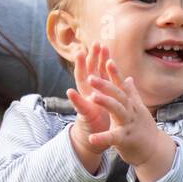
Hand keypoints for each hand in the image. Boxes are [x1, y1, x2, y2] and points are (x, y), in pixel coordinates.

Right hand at [66, 42, 112, 170]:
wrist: (96, 138)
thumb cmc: (103, 118)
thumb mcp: (108, 99)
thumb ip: (110, 83)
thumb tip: (112, 68)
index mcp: (97, 89)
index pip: (97, 70)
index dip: (99, 57)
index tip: (101, 43)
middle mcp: (89, 92)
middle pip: (89, 71)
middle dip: (91, 57)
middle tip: (93, 43)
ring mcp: (85, 101)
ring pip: (82, 83)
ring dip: (80, 69)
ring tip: (79, 56)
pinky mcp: (84, 114)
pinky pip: (79, 106)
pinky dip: (75, 99)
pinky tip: (70, 91)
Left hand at [80, 53, 176, 181]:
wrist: (155, 151)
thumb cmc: (144, 130)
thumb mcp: (138, 109)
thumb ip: (132, 93)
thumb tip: (128, 78)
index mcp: (131, 104)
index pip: (122, 86)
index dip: (115, 73)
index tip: (107, 59)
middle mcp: (131, 111)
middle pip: (118, 95)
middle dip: (105, 85)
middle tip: (91, 77)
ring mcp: (129, 125)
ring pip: (117, 110)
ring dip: (105, 102)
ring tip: (91, 97)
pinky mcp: (126, 140)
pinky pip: (113, 138)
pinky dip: (102, 138)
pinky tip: (91, 138)